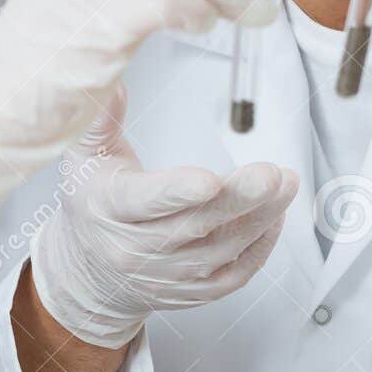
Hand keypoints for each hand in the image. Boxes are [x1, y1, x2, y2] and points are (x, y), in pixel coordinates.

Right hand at [31, 86, 297, 347]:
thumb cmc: (92, 201)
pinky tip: (274, 217)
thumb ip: (99, 118)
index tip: (210, 179)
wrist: (89, 271)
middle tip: (272, 174)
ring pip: (220, 251)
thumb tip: (112, 78)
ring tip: (286, 183)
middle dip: (238, 199)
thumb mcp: (85, 156)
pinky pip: (232, 275)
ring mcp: (164, 276)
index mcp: (108, 209)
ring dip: (259, 218)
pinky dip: (259, 248)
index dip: (177, 192)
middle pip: (193, 226)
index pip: (144, 202)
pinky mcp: (190, 293)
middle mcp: (135, 250)